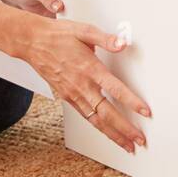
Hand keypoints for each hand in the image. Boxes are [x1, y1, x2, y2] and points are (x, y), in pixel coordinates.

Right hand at [19, 13, 149, 153]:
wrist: (32, 43)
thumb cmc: (58, 36)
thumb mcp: (84, 30)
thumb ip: (106, 39)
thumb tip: (122, 43)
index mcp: (90, 69)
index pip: (115, 89)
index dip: (132, 102)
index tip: (146, 112)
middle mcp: (82, 86)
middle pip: (107, 113)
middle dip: (126, 129)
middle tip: (140, 140)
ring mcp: (73, 94)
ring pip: (96, 120)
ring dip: (114, 135)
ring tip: (128, 146)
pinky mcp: (66, 98)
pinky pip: (86, 117)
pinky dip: (99, 128)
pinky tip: (108, 133)